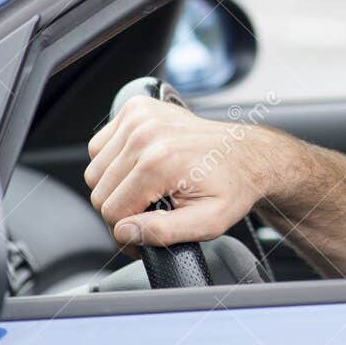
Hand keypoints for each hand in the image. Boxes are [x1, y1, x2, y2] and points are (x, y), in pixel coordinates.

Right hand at [84, 97, 288, 249]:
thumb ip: (163, 232)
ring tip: (149, 189)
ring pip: (95, 170)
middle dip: (121, 210)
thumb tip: (125, 232)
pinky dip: (113, 162)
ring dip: (116, 186)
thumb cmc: (233, 187)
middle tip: (149, 213)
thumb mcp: (209, 222)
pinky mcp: (136, 109)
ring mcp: (140, 117)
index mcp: (160, 161)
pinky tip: (141, 167)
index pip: (112, 211)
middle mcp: (146, 134)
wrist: (249, 155)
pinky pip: (100, 147)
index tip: (143, 236)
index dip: (126, 233)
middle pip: (100, 192)